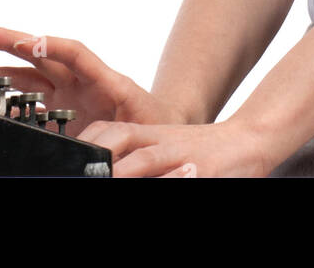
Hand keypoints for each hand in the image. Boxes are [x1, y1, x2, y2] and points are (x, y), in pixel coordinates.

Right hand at [0, 25, 185, 137]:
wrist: (162, 135)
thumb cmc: (154, 126)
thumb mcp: (138, 126)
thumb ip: (114, 132)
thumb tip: (89, 144)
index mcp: (102, 79)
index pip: (74, 53)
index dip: (51, 45)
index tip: (29, 42)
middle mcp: (80, 81)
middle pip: (42, 53)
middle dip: (11, 41)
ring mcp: (69, 94)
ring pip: (32, 74)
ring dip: (5, 69)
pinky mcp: (62, 112)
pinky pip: (33, 100)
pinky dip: (13, 97)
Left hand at [78, 117, 273, 177]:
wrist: (249, 140)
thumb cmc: (202, 152)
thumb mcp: (166, 149)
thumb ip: (138, 158)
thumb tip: (107, 168)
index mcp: (148, 134)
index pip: (109, 131)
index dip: (87, 142)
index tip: (64, 158)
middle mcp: (161, 140)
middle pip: (121, 136)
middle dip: (97, 152)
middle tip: (75, 169)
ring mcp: (182, 155)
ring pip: (147, 158)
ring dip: (124, 168)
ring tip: (105, 176)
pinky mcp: (204, 170)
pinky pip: (180, 178)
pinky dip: (168, 180)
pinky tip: (165, 183)